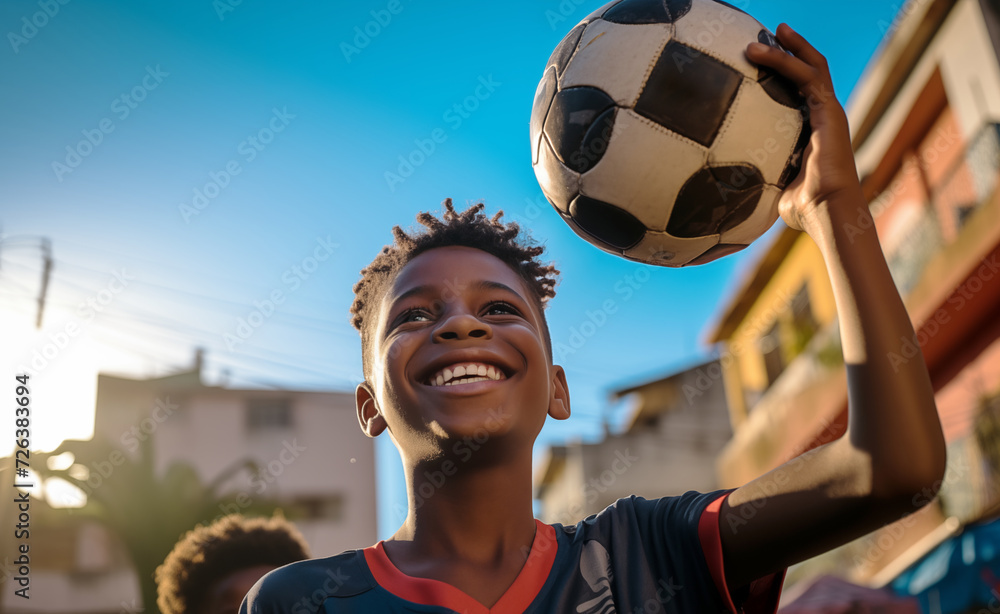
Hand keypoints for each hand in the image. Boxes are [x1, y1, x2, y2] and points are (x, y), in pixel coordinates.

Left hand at [746, 24, 862, 231]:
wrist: (827, 212)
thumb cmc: (803, 209)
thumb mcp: (773, 188)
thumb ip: (758, 180)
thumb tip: (727, 193)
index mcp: (812, 132)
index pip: (800, 94)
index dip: (784, 75)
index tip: (762, 64)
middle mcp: (823, 117)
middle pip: (809, 72)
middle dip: (790, 51)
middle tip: (768, 36)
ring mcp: (829, 112)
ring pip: (810, 67)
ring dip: (785, 49)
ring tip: (761, 36)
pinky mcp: (829, 111)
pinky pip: (807, 76)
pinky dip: (785, 59)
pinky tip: (762, 50)